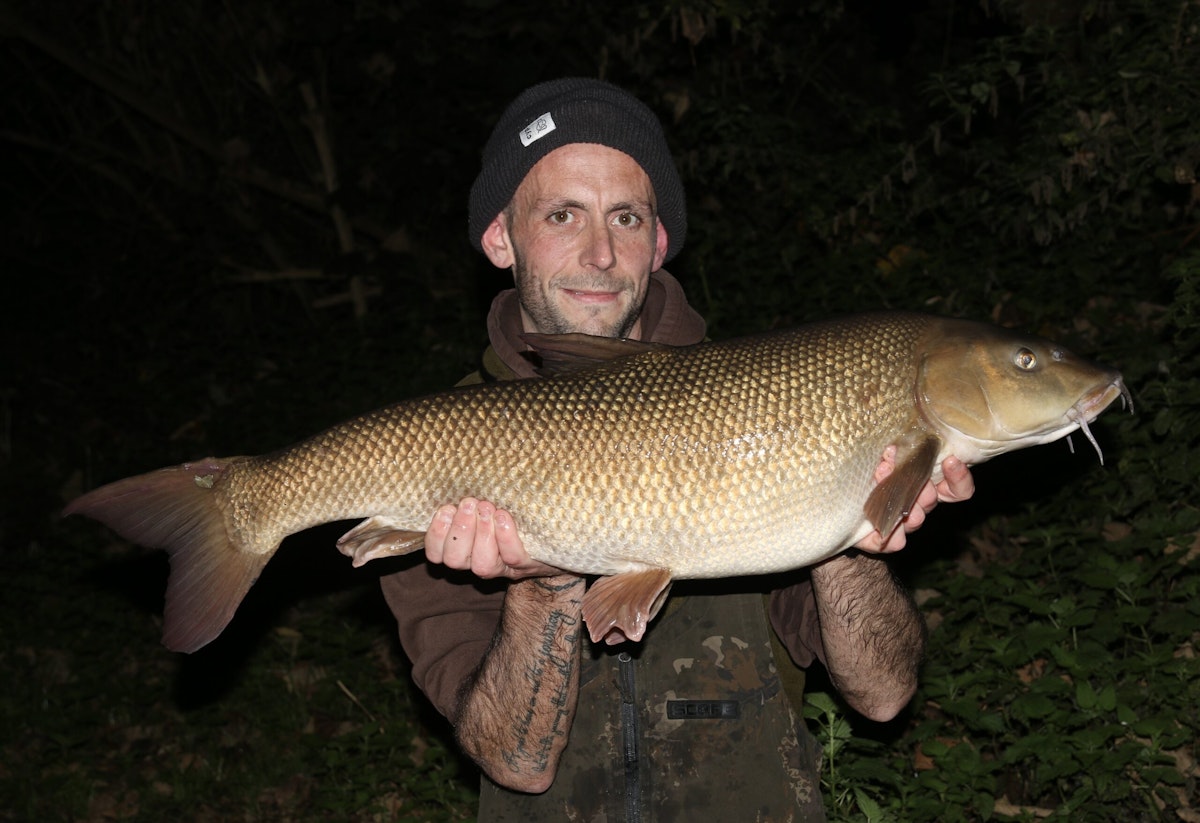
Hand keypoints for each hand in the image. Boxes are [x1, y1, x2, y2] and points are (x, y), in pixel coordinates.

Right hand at [425, 497, 563, 578]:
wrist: (555, 535)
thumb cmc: (511, 510)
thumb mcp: (487, 501)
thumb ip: (470, 495)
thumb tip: (456, 465)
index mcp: (462, 547)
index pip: (436, 554)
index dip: (436, 534)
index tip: (446, 508)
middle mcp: (478, 561)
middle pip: (455, 560)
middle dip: (460, 530)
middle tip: (470, 504)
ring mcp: (503, 566)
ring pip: (482, 565)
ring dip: (482, 534)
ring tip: (488, 507)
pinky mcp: (526, 564)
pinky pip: (512, 557)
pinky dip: (506, 537)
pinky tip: (504, 516)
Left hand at [854, 451, 974, 553]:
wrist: (832, 501)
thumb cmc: (859, 471)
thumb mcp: (876, 457)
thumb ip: (890, 454)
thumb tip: (893, 448)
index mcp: (922, 484)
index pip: (956, 488)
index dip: (959, 477)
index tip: (950, 460)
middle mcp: (916, 506)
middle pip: (931, 499)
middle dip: (919, 485)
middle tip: (902, 472)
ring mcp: (902, 525)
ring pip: (916, 519)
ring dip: (901, 503)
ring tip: (884, 489)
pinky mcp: (882, 541)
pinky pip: (895, 543)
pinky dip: (887, 534)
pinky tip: (877, 526)